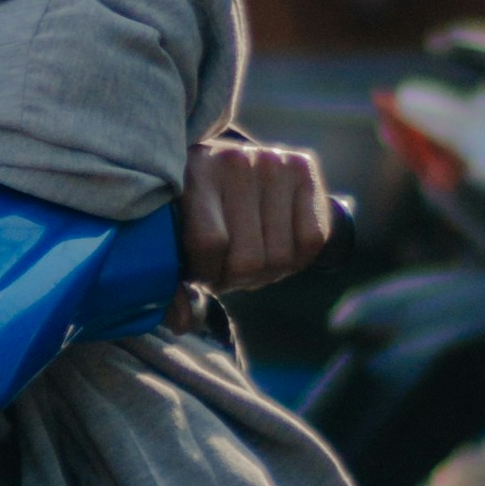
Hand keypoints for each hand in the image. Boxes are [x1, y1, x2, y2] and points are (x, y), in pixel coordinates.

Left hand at [177, 132, 333, 296]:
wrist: (226, 162)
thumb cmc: (193, 206)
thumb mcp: (174, 232)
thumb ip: (172, 280)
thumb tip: (181, 323)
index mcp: (196, 173)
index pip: (210, 244)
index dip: (208, 275)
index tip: (202, 274)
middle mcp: (237, 161)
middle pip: (249, 258)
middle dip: (237, 279)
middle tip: (229, 269)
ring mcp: (274, 162)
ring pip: (281, 255)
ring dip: (266, 273)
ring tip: (251, 257)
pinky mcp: (304, 168)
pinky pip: (312, 240)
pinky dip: (296, 259)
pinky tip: (277, 246)